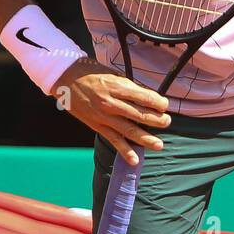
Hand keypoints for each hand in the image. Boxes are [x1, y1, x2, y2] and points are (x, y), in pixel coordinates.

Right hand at [52, 59, 170, 165]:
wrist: (66, 79)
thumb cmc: (92, 74)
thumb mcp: (114, 74)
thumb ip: (130, 87)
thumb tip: (149, 97)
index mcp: (118, 86)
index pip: (144, 97)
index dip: (158, 103)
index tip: (165, 105)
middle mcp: (112, 102)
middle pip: (139, 114)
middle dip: (157, 120)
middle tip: (167, 122)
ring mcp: (104, 116)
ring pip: (129, 130)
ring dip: (146, 138)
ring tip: (159, 145)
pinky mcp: (97, 126)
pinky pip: (114, 140)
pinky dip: (125, 151)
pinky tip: (135, 160)